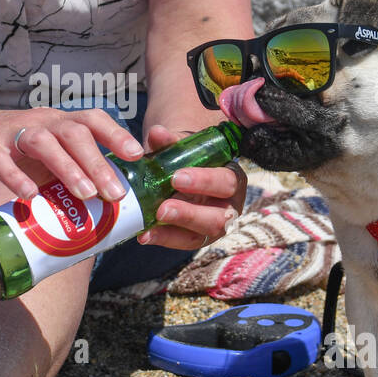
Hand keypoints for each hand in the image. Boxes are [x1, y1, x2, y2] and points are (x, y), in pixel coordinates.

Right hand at [0, 105, 145, 202]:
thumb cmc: (9, 148)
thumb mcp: (42, 152)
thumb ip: (66, 169)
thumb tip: (105, 204)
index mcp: (56, 122)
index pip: (91, 119)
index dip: (115, 134)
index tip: (137, 156)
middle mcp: (38, 121)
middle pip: (73, 132)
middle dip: (98, 162)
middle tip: (116, 193)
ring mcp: (10, 132)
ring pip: (43, 142)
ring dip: (67, 168)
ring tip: (85, 195)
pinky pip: (1, 161)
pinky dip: (16, 178)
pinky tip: (29, 197)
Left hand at [136, 124, 247, 249]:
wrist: (183, 174)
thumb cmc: (188, 160)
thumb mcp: (181, 149)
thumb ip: (170, 142)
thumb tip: (157, 133)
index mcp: (232, 179)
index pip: (226, 182)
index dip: (204, 181)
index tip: (176, 178)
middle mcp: (230, 206)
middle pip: (220, 217)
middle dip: (190, 213)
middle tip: (163, 208)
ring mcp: (216, 226)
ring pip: (204, 234)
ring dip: (177, 230)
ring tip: (153, 222)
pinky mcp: (199, 239)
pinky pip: (184, 243)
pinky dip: (163, 239)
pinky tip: (144, 235)